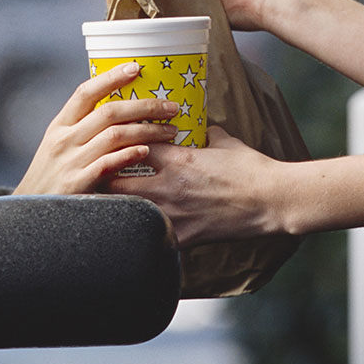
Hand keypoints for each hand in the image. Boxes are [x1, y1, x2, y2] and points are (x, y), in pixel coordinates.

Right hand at [13, 62, 179, 194]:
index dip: (111, 77)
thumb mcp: (58, 145)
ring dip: (147, 130)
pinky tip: (146, 151)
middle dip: (145, 106)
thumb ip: (83, 127)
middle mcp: (63, 139)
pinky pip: (106, 165)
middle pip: (108, 112)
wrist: (27, 216)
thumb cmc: (52, 177)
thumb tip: (120, 108)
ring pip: (114, 136)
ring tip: (170, 131)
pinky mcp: (76, 185)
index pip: (85, 92)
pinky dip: (128, 155)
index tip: (136, 67)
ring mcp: (69, 162)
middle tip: (172, 107)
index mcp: (60, 125)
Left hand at [105, 126, 284, 246]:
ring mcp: (175, 214)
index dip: (118, 143)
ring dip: (115, 205)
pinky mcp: (184, 237)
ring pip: (128, 211)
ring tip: (102, 202)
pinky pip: (151, 235)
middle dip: (102, 178)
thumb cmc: (250, 168)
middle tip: (92, 175)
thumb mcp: (225, 140)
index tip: (110, 143)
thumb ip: (205, 132)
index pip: (133, 145)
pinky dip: (140, 230)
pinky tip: (133, 229)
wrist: (271, 199)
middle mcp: (169, 186)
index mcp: (178, 159)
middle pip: (117, 181)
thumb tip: (198, 126)